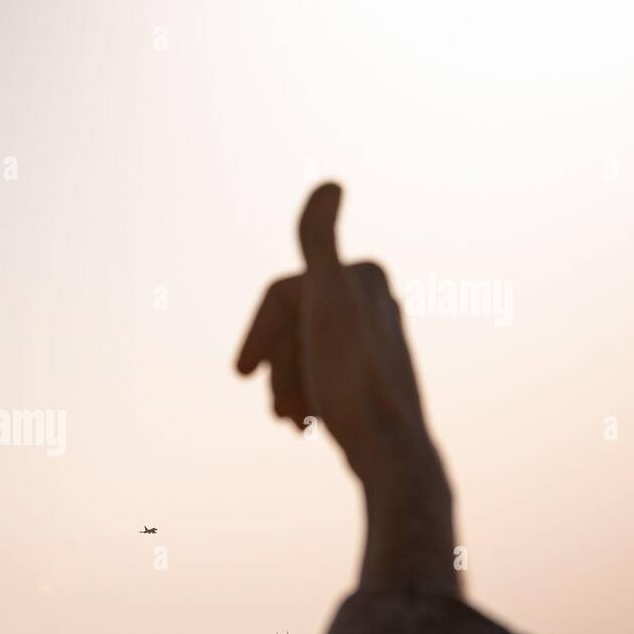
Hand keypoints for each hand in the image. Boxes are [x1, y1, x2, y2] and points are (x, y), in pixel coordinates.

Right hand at [235, 183, 457, 593]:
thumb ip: (320, 243)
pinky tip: (304, 425)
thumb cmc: (353, 380)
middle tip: (277, 409)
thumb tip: (330, 184)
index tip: (242, 374)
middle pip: (292, 327)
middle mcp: (372, 301)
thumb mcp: (326, 303)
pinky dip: (304, 397)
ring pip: (302, 354)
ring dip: (286, 386)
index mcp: (361, 276)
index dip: (259, 334)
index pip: (283, 295)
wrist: (390, 450)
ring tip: (290, 420)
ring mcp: (373, 341)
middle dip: (277, 367)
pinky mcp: (373, 375)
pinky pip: (321, 377)